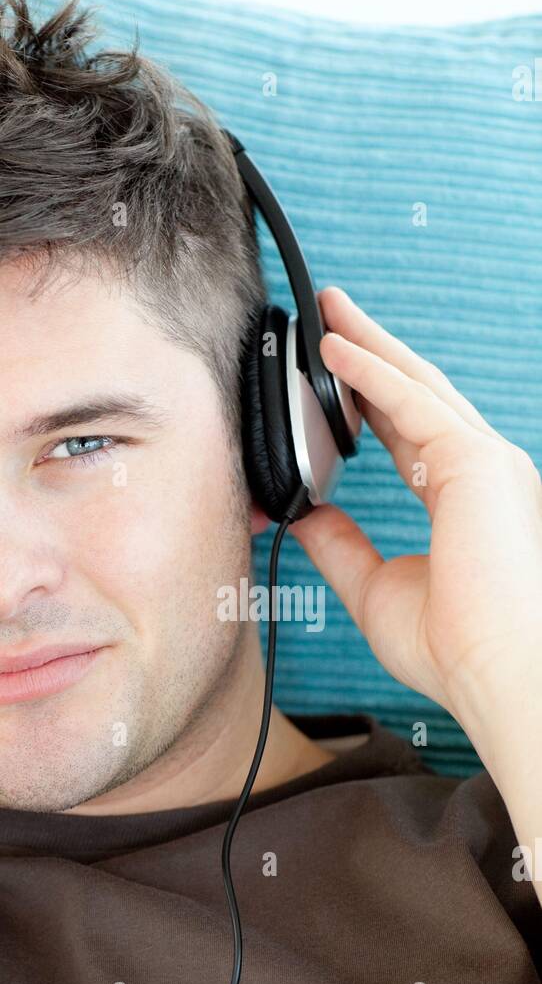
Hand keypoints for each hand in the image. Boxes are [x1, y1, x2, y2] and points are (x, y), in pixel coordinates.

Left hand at [290, 287, 541, 753]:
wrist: (497, 673)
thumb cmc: (455, 649)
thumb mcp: (374, 590)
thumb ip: (342, 547)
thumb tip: (305, 514)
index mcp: (465, 502)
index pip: (410, 434)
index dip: (369, 402)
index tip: (331, 379)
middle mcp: (481, 473)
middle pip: (416, 395)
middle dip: (371, 353)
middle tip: (329, 316)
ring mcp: (484, 462)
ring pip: (416, 385)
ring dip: (368, 345)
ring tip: (327, 311)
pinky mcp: (475, 461)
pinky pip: (411, 402)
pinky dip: (369, 372)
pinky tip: (334, 350)